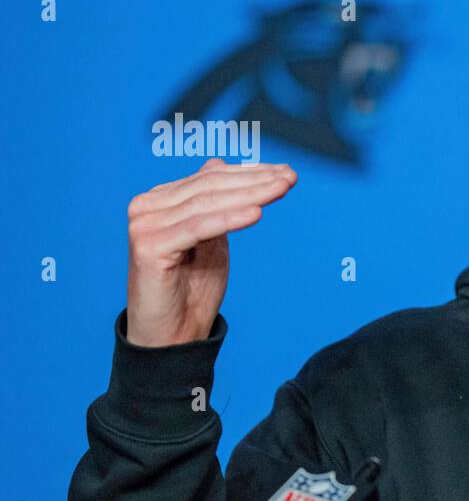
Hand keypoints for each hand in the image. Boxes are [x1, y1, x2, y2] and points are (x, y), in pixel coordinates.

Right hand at [124, 158, 296, 346]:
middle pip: (210, 187)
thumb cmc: (192, 289)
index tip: (285, 172)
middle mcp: (147, 207)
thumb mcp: (210, 240)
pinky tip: (257, 213)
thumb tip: (219, 164)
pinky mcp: (149, 247)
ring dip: (250, 194)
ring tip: (281, 189)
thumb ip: (214, 205)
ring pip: (207, 204)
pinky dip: (229, 219)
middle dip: (254, 181)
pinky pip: (198, 228)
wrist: (173, 336)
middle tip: (290, 177)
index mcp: (160, 201)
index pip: (211, 178)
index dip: (250, 173)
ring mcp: (145, 226)